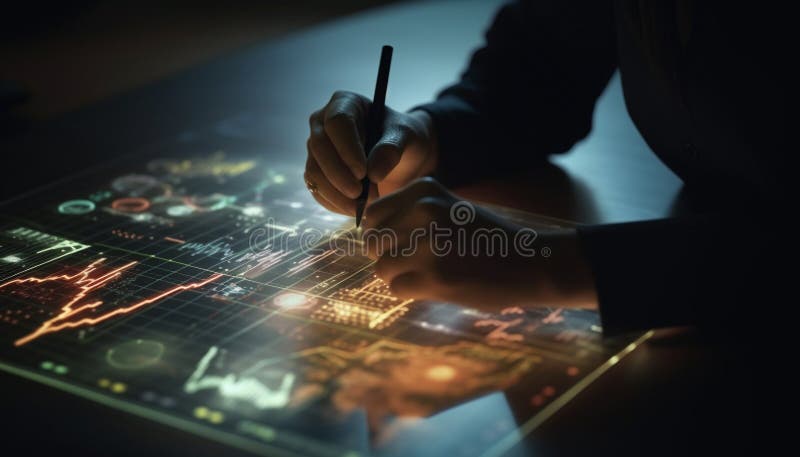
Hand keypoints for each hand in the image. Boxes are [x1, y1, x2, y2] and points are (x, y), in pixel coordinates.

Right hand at [305, 91, 437, 215]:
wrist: (401, 158)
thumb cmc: (404, 139)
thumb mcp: (407, 138)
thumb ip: (392, 149)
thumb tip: (372, 173)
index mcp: (345, 103)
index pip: (337, 122)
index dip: (347, 149)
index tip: (363, 173)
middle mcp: (323, 123)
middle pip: (319, 146)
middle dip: (338, 175)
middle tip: (360, 195)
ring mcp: (317, 149)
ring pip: (313, 171)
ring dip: (335, 193)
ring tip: (363, 205)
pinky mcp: (316, 172)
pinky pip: (316, 189)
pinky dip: (334, 203)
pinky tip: (354, 209)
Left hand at [362, 177, 597, 309]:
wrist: (531, 262)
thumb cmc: (485, 240)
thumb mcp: (448, 210)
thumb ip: (411, 214)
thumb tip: (365, 235)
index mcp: (425, 191)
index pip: (373, 214)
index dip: (382, 234)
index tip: (402, 244)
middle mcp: (423, 211)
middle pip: (373, 243)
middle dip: (388, 257)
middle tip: (416, 264)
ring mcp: (428, 244)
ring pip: (381, 268)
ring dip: (400, 277)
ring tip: (428, 275)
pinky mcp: (435, 277)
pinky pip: (397, 289)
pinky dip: (412, 293)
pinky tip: (437, 287)